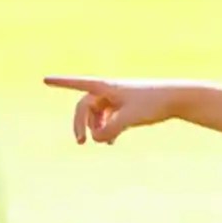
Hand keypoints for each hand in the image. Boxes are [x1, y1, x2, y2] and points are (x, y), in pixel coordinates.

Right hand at [44, 76, 174, 144]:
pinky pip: (109, 118)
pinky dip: (107, 129)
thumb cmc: (153, 103)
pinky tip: (112, 142)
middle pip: (85, 106)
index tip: (45, 80)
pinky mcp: (127, 106)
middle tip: (81, 143)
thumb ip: (109, 130)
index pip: (78, 83)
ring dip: (97, 129)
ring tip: (107, 142)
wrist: (176, 99)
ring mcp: (118, 98)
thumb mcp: (128, 118)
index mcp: (107, 87)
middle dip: (81, 124)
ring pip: (97, 114)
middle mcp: (110, 90)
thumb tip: (97, 139)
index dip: (61, 83)